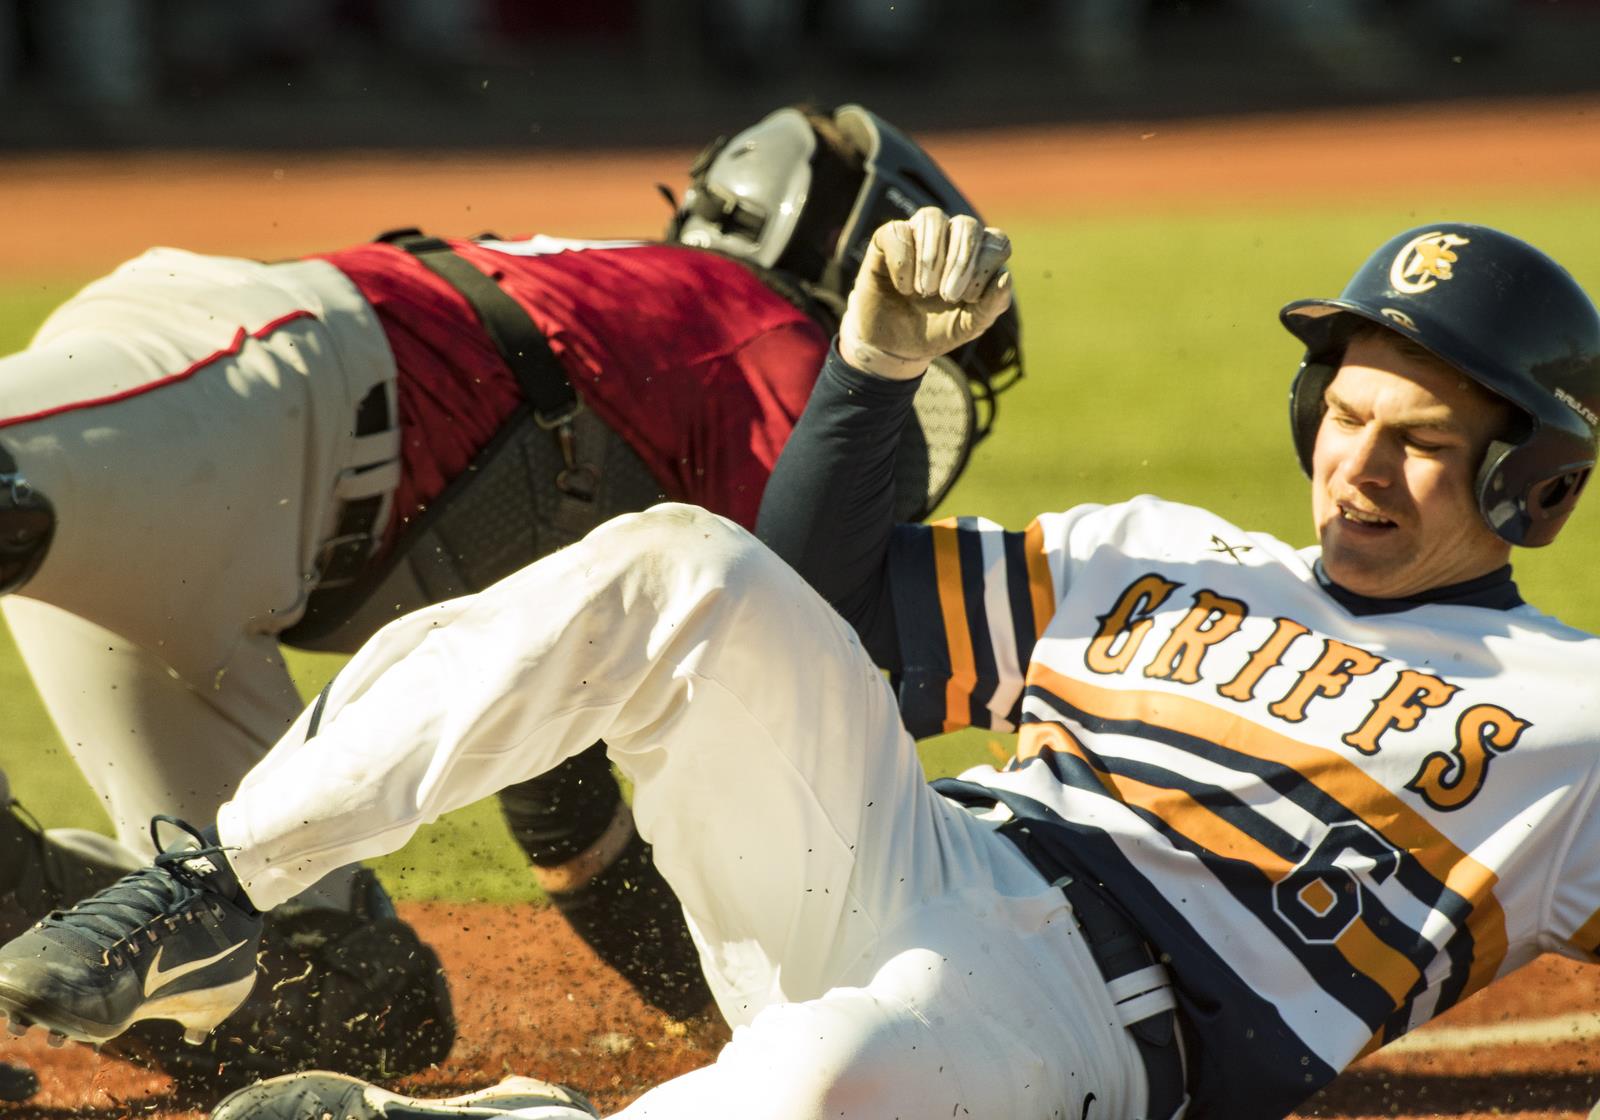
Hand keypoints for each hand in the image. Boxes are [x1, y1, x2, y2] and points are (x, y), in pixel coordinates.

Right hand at [839, 207, 1012, 380]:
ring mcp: (920, 234)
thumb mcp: (968, 326)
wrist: (895, 346)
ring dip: (931, 258)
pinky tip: (904, 288)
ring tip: (923, 290)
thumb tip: (1005, 277)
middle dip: (960, 262)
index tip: (967, 298)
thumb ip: (992, 306)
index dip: (985, 267)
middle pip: (967, 225)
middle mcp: (952, 237)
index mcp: (979, 256)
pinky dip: (903, 262)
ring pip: (933, 217)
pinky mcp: (888, 238)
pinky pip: (899, 231)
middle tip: (947, 296)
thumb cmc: (937, 330)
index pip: (996, 242)